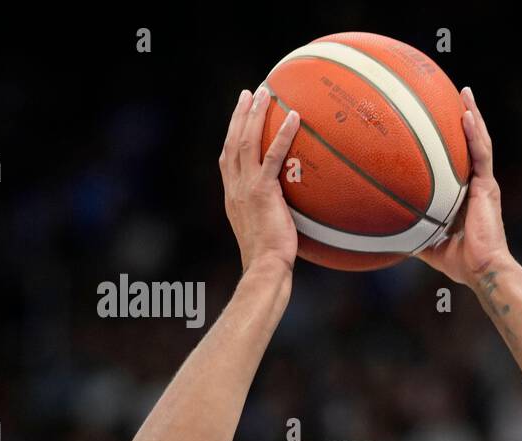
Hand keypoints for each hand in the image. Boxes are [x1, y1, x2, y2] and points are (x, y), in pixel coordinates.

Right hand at [219, 87, 300, 273]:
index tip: (239, 116)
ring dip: (256, 114)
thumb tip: (285, 210)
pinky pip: (273, 156)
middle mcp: (235, 186)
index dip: (231, 133)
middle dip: (240, 115)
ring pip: (247, 141)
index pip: (228, 157)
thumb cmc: (268, 255)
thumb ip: (268, 212)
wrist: (264, 265)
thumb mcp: (263, 228)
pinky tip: (294, 117)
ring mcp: (246, 186)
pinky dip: (283, 134)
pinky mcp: (263, 190)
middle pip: (233, 140)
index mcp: (232, 193)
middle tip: (249, 93)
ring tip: (264, 93)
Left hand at [417, 87, 510, 283]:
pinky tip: (467, 115)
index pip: (460, 161)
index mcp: (466, 195)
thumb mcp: (429, 244)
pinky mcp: (488, 187)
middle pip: (472, 144)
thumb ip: (413, 234)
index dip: (454, 140)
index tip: (441, 121)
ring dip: (473, 115)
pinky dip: (475, 134)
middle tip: (456, 95)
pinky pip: (481, 155)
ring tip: (465, 93)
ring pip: (480, 142)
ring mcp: (485, 184)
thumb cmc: (461, 262)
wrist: (482, 269)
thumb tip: (387, 234)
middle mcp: (478, 184)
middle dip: (466, 118)